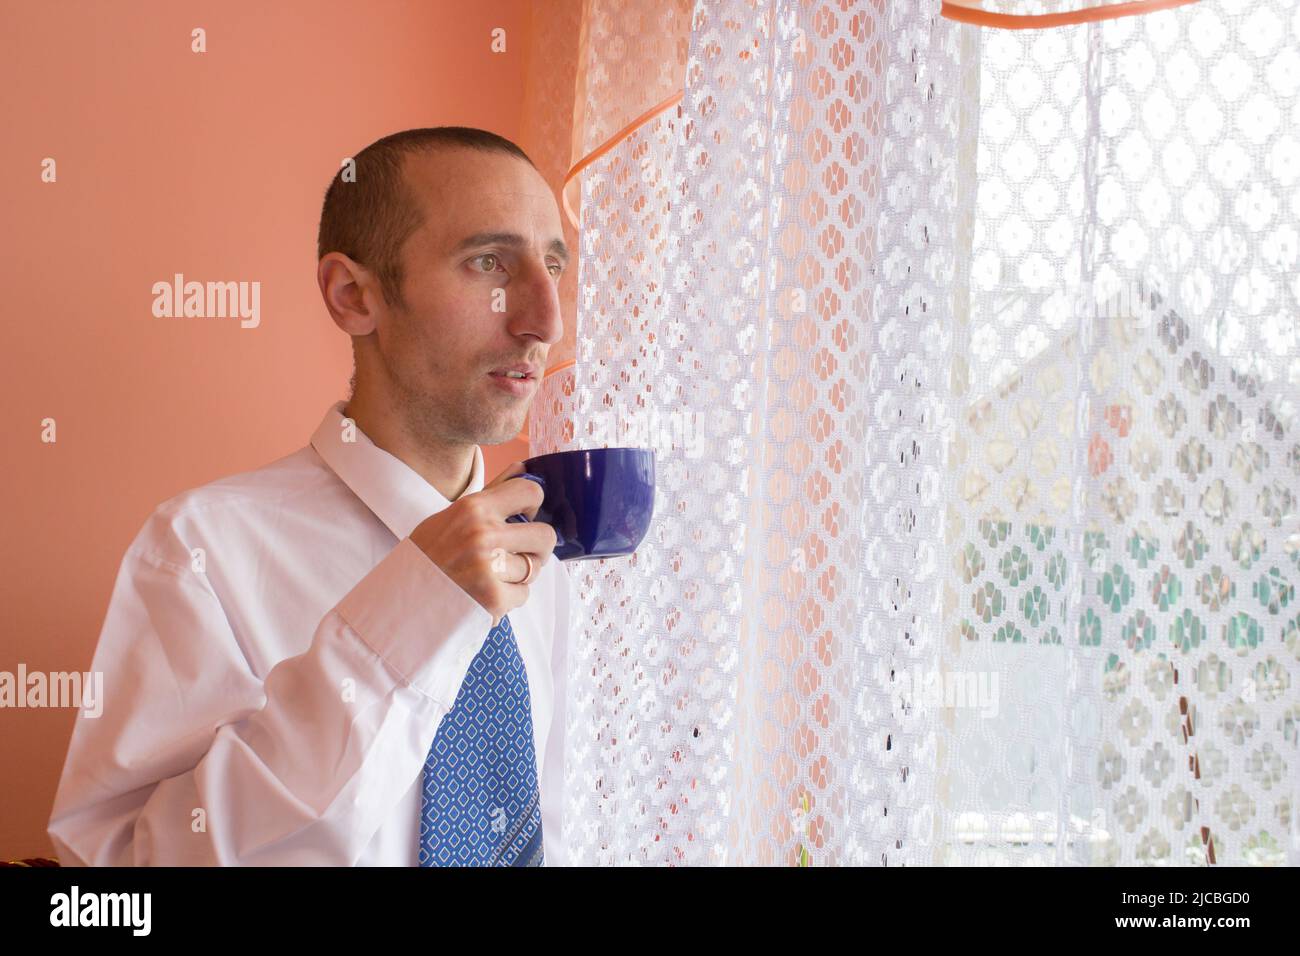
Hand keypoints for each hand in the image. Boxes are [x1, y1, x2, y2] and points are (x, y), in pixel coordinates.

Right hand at [409, 462, 557, 626]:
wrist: (400, 598)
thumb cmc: (429, 554)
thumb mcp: (453, 516)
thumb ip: (492, 493)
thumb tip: (522, 467)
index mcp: (473, 508)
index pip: (531, 492)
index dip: (534, 505)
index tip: (526, 517)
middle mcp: (483, 535)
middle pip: (545, 536)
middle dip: (537, 547)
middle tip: (519, 553)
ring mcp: (488, 567)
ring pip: (534, 568)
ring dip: (518, 575)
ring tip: (492, 576)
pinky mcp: (492, 598)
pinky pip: (523, 594)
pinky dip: (509, 597)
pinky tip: (486, 593)